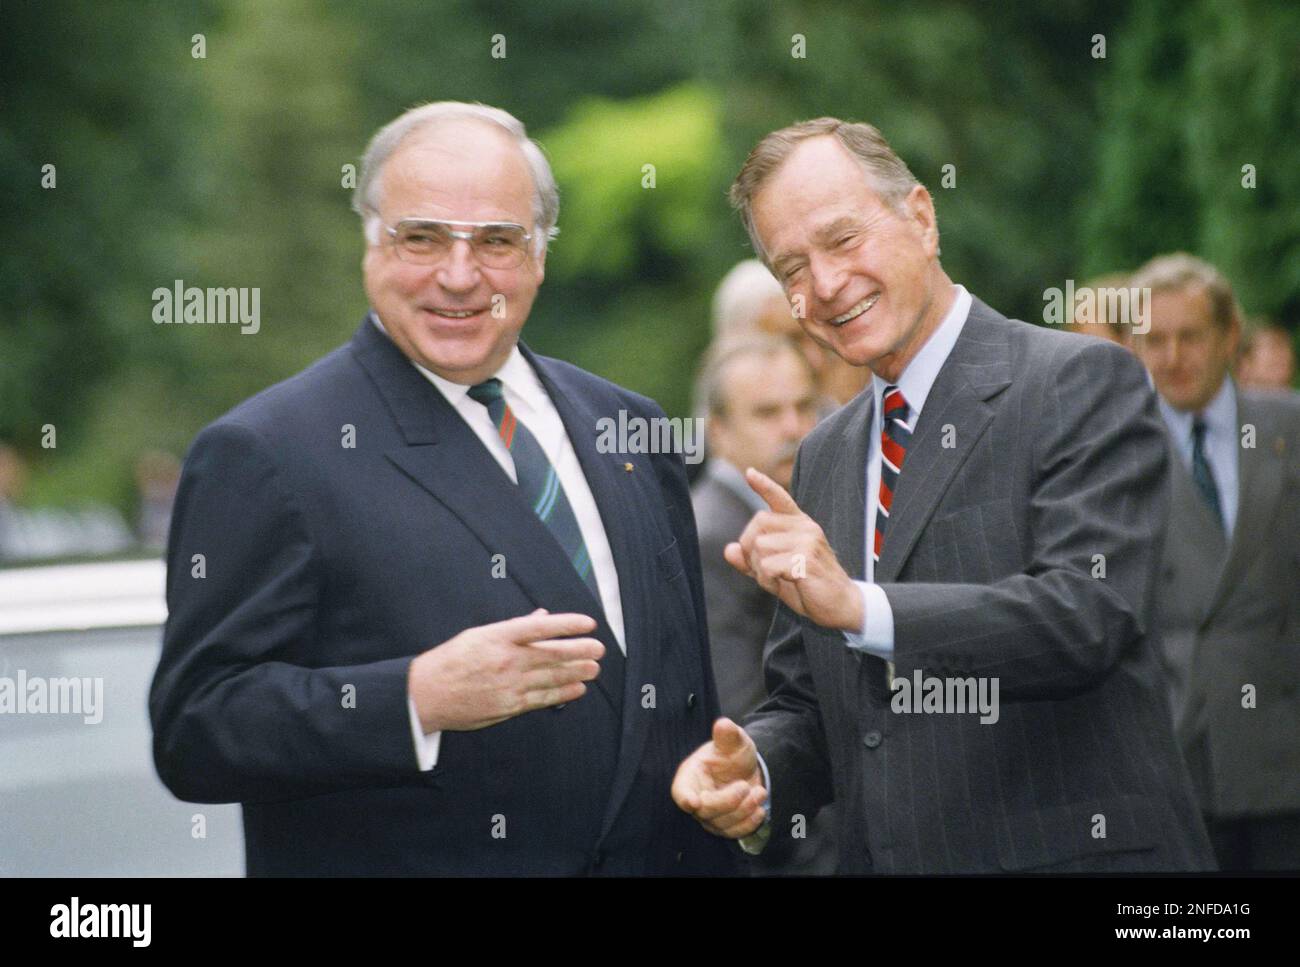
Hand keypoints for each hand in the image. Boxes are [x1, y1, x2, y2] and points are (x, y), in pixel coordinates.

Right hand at [408, 609, 603, 731]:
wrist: (428, 694)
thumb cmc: (453, 660)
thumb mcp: (479, 635)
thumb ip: (513, 628)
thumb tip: (542, 617)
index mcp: (498, 637)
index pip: (540, 628)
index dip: (568, 625)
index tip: (588, 623)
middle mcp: (507, 660)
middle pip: (552, 654)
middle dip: (580, 651)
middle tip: (599, 648)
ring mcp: (509, 685)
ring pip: (552, 678)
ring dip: (577, 673)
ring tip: (595, 668)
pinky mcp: (509, 706)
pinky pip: (543, 699)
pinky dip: (563, 694)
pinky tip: (577, 689)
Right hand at [672, 718, 767, 838]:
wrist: (746, 772)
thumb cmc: (732, 755)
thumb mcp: (733, 741)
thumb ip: (728, 735)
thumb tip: (723, 724)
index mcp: (690, 776)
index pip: (681, 792)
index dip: (685, 797)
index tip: (694, 802)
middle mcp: (696, 799)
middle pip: (705, 810)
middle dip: (728, 801)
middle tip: (746, 786)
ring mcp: (709, 816)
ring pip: (722, 824)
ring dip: (744, 810)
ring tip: (760, 792)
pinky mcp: (724, 827)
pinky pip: (734, 833)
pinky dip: (749, 824)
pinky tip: (760, 810)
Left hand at [724, 467, 863, 630]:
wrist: (841, 605)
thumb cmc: (808, 586)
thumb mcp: (776, 572)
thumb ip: (752, 560)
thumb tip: (728, 550)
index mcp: (800, 525)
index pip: (779, 499)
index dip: (764, 486)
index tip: (749, 473)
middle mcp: (805, 527)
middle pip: (756, 526)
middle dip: (751, 551)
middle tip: (767, 570)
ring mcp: (807, 541)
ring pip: (760, 547)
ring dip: (761, 569)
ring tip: (781, 578)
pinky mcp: (807, 558)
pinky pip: (768, 566)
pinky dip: (768, 580)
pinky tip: (787, 583)